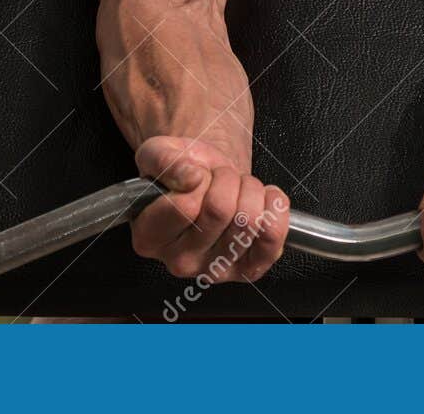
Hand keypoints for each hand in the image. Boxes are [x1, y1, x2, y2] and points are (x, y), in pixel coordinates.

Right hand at [131, 136, 290, 282]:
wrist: (211, 181)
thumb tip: (189, 177)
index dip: (197, 178)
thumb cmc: (185, 171)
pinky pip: (273, 236)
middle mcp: (180, 261)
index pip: (184, 206)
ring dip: (249, 189)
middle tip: (218, 179)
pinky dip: (274, 207)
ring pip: (248, 219)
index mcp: (150, 236)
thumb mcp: (159, 152)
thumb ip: (164, 161)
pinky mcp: (248, 270)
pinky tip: (260, 200)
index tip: (194, 175)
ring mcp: (215, 269)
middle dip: (225, 179)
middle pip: (220, 210)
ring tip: (236, 189)